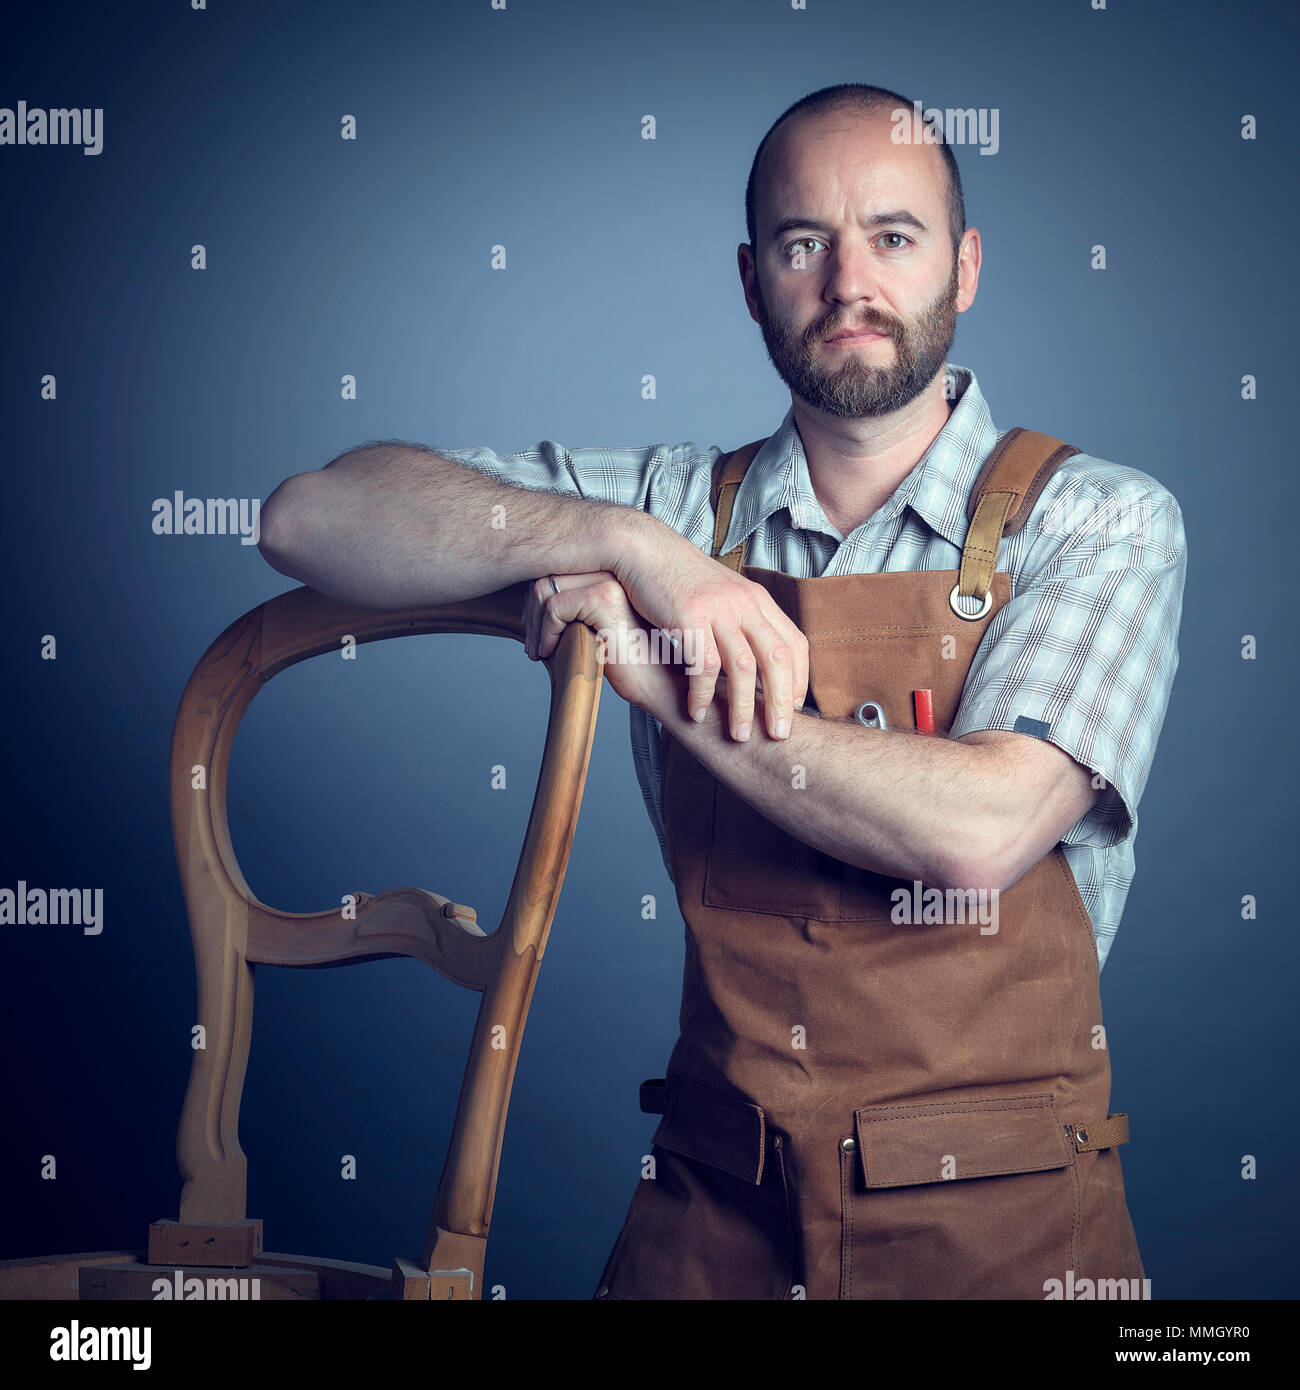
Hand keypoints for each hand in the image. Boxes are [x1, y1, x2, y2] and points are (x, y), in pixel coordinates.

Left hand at [522, 571, 683, 722]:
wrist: (665, 685)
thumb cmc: (634, 664)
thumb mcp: (598, 629)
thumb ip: (575, 610)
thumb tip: (528, 607)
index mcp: (613, 571)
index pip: (558, 569)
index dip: (539, 603)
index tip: (536, 634)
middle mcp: (612, 568)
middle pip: (547, 575)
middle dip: (531, 612)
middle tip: (533, 646)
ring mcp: (611, 581)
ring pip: (545, 589)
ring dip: (534, 624)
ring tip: (540, 652)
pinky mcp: (605, 599)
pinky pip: (554, 607)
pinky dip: (545, 632)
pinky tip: (552, 652)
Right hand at [608, 516, 807, 740]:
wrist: (643, 549)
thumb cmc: (679, 579)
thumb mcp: (722, 595)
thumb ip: (742, 622)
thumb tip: (757, 659)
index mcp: (757, 600)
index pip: (795, 644)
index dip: (798, 680)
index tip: (793, 708)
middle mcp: (744, 603)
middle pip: (778, 659)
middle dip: (781, 702)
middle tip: (780, 735)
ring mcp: (718, 610)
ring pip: (743, 668)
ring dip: (743, 707)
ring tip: (739, 735)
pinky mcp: (689, 617)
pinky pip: (703, 666)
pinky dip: (702, 695)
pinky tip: (696, 713)